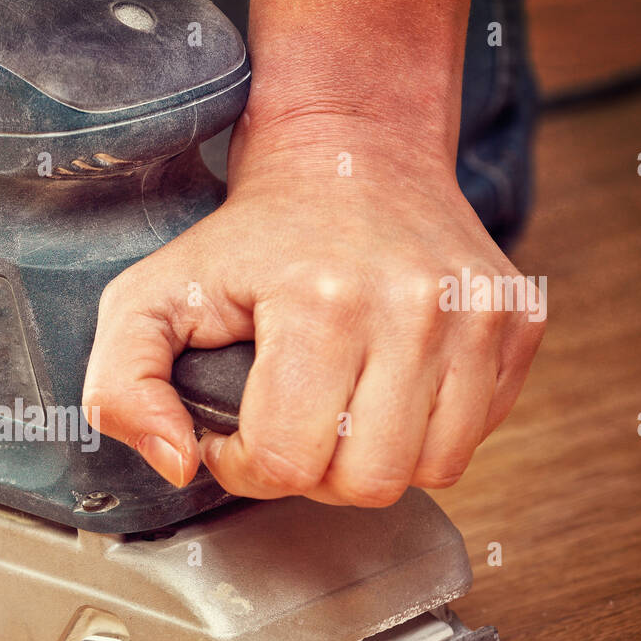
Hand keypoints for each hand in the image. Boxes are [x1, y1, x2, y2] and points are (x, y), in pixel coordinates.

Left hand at [82, 139, 545, 506]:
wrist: (349, 158)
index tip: (235, 423)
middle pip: (366, 483)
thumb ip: (122, 388)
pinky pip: (474, 437)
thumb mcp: (148, 299)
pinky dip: (424, 432)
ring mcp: (481, 315)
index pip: (288, 464)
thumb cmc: (247, 238)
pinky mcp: (518, 323)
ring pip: (430, 472)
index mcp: (322, 304)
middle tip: (287, 418)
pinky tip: (386, 385)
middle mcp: (417, 308)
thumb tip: (178, 465)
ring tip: (336, 405)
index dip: (246, 463)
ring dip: (372, 457)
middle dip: (312, 469)